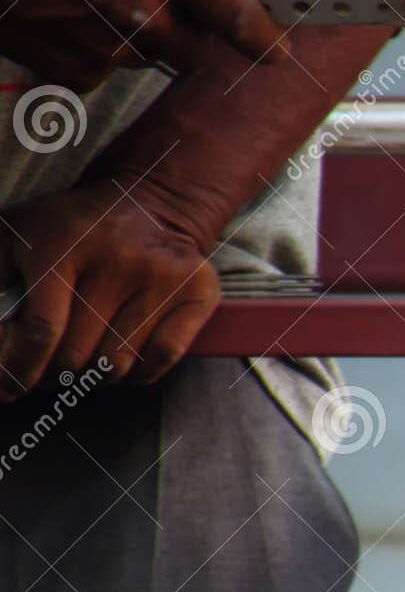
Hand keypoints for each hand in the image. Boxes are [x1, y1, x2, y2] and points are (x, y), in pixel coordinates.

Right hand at [0, 0, 286, 90]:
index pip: (238, 14)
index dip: (263, 35)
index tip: (277, 51)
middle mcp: (146, 13)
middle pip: (192, 42)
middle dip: (179, 27)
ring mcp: (110, 49)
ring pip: (142, 54)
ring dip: (128, 32)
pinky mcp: (76, 71)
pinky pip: (99, 68)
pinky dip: (86, 46)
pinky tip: (57, 11)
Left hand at [0, 178, 221, 398]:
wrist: (147, 201)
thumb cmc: (71, 229)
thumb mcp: (18, 238)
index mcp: (63, 244)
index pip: (43, 328)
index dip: (21, 367)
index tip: (9, 390)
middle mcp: (118, 260)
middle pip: (78, 354)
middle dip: (55, 373)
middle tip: (49, 372)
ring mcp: (163, 278)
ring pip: (117, 364)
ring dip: (95, 375)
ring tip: (86, 360)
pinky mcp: (198, 293)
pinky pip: (161, 359)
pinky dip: (138, 372)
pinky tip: (123, 357)